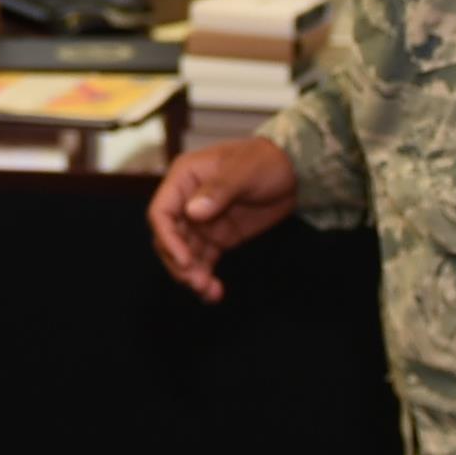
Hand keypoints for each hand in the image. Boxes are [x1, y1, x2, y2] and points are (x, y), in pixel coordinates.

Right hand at [148, 135, 298, 302]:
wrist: (293, 171)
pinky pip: (204, 261)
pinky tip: (214, 293)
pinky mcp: (217, 238)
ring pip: (184, 255)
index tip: (185, 261)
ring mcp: (201, 222)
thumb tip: (192, 212)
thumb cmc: (266, 161)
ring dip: (192, 276)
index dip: (167, 239)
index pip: (161, 212)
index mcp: (184, 179)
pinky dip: (206, 277)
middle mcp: (186, 202)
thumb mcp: (244, 171)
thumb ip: (218, 190)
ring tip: (209, 292)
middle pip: (169, 239)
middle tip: (198, 283)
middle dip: (180, 264)